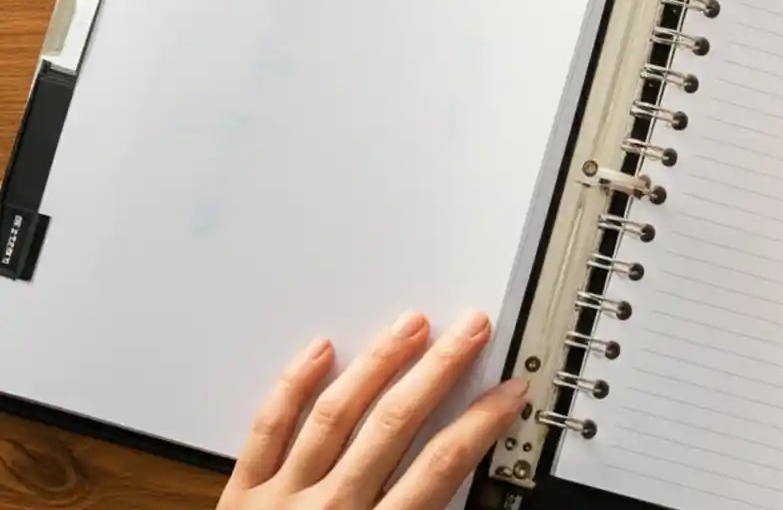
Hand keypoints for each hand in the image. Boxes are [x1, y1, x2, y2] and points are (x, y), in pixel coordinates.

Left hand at [217, 310, 527, 509]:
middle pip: (394, 424)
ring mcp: (281, 499)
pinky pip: (267, 429)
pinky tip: (319, 351)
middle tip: (468, 331)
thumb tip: (462, 501)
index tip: (507, 393)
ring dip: (378, 364)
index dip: (481, 422)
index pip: (440, 466)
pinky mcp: (240, 496)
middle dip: (439, 370)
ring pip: (336, 414)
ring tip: (409, 326)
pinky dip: (293, 386)